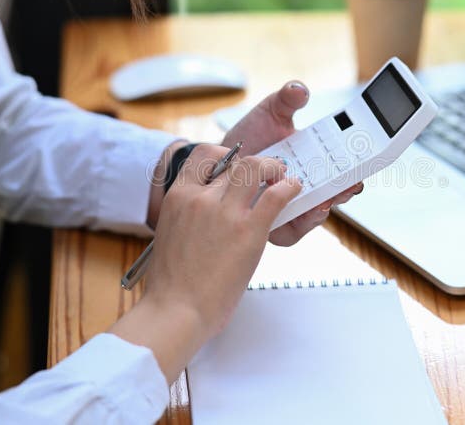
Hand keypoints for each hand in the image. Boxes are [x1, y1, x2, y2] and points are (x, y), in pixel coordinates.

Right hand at [113, 145, 301, 382]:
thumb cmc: (171, 285)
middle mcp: (200, 198)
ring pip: (256, 168)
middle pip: (235, 162)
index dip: (225, 155)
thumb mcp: (170, 235)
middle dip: (255, 166)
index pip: (203, 154)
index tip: (236, 166)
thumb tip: (206, 217)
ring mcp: (225, 212)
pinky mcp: (249, 231)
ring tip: (283, 177)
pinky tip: (294, 191)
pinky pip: (276, 195)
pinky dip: (289, 188)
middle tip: (268, 174)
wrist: (175, 311)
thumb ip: (189, 217)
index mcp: (177, 198)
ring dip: (274, 168)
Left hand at [222, 81, 363, 244]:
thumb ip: (286, 101)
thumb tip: (299, 90)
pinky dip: (299, 223)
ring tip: (324, 201)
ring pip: (315, 215)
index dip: (353, 170)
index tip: (359, 166)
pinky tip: (299, 212)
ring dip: (323, 209)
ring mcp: (291, 206)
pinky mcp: (273, 224)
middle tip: (348, 185)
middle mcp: (306, 186)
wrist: (217, 161)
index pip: (340, 169)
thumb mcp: (269, 114)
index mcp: (313, 160)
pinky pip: (292, 230)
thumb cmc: (248, 137)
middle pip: (333, 194)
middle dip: (343, 191)